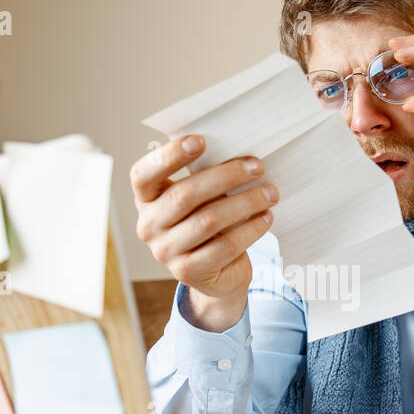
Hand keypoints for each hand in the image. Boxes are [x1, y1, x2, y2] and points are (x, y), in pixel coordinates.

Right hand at [131, 135, 277, 331]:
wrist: (216, 273)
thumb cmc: (208, 222)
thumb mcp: (201, 199)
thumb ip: (207, 178)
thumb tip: (241, 155)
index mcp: (146, 200)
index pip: (143, 174)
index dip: (169, 156)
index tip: (201, 140)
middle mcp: (148, 226)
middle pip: (184, 195)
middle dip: (225, 176)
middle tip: (256, 166)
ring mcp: (165, 252)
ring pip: (208, 221)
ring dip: (245, 203)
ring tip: (270, 193)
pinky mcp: (188, 272)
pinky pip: (225, 246)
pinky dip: (250, 230)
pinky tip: (266, 218)